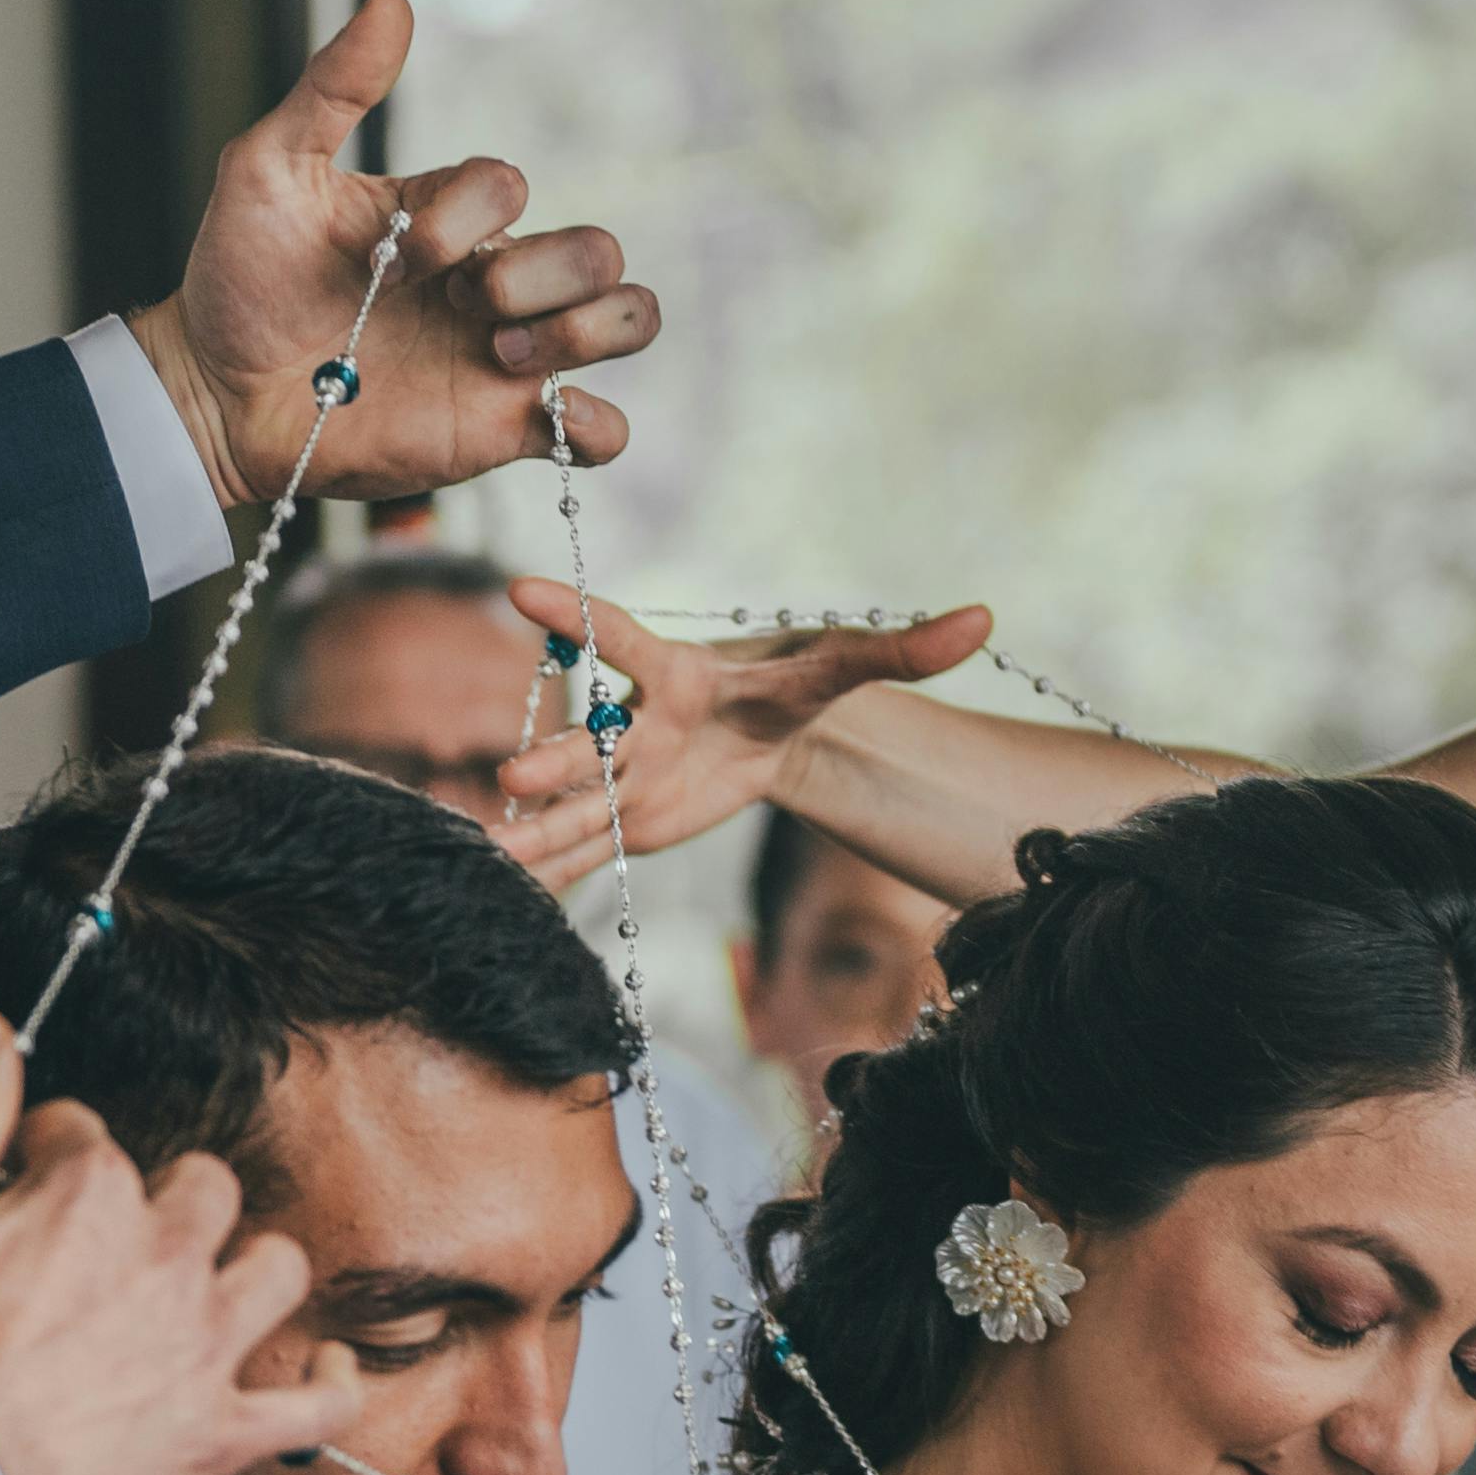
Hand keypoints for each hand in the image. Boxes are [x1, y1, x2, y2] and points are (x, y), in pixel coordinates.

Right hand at [0, 1011, 365, 1474]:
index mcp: (90, 1193)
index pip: (86, 1137)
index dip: (46, 1162)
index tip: (21, 1194)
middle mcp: (166, 1257)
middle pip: (203, 1188)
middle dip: (163, 1200)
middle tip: (112, 1242)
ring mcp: (203, 1348)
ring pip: (275, 1267)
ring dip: (248, 1268)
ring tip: (209, 1287)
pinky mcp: (221, 1434)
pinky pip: (319, 1403)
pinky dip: (333, 1383)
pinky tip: (327, 1369)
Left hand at [124, 0, 660, 512]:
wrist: (216, 394)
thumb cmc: (240, 279)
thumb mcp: (269, 168)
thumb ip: (334, 87)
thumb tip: (393, 1)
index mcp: (448, 216)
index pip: (509, 187)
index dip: (465, 216)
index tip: (386, 257)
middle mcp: (490, 280)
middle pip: (596, 251)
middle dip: (544, 273)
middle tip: (469, 305)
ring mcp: (505, 357)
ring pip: (624, 321)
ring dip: (587, 330)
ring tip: (505, 356)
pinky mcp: (501, 430)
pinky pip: (599, 431)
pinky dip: (598, 425)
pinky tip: (544, 412)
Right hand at [480, 589, 993, 885]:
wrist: (769, 736)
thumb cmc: (796, 687)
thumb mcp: (846, 668)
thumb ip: (905, 647)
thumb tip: (984, 618)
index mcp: (679, 674)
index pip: (623, 637)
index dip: (576, 615)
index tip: (520, 589)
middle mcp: (639, 723)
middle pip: (595, 741)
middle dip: (557, 756)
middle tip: (519, 771)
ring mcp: (627, 776)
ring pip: (579, 804)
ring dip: (535, 824)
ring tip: (491, 845)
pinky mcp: (629, 822)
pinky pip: (585, 847)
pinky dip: (547, 868)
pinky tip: (499, 885)